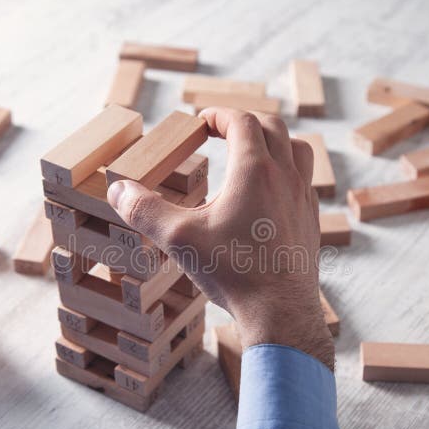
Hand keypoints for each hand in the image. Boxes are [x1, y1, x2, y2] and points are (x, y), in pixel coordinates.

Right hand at [107, 107, 333, 368]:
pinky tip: (269, 193)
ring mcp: (303, 198)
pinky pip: (305, 180)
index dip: (218, 115)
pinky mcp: (311, 220)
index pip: (240, 121)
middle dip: (245, 122)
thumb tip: (117, 190)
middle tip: (221, 131)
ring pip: (297, 149)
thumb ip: (144, 210)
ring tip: (252, 151)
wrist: (280, 313)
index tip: (202, 121)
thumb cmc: (234, 274)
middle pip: (272, 127)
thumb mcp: (178, 240)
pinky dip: (288, 171)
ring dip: (274, 141)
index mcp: (254, 170)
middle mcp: (285, 176)